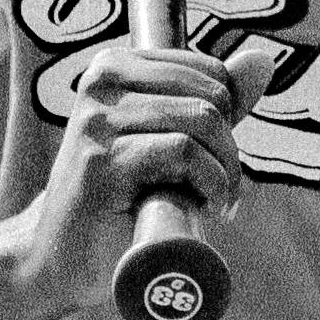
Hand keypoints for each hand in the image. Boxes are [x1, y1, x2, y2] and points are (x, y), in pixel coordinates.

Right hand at [6, 38, 270, 319]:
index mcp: (114, 66)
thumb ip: (212, 103)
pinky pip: (183, 152)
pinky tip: (207, 207)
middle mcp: (101, 83)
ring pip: (201, 122)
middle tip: (223, 191)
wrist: (57, 259)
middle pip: (209, 96)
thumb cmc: (117, 203)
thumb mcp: (166, 141)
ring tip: (215, 203)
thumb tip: (262, 59)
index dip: (229, 121)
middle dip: (230, 149)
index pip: (209, 73)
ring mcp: (97, 122)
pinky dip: (211, 182)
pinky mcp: (101, 164)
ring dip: (226, 170)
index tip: (219, 161)